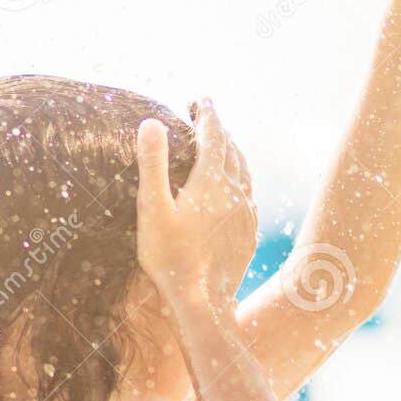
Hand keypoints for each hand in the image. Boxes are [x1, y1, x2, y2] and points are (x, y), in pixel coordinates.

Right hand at [136, 98, 256, 311]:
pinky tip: (235, 186)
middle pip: (231, 149)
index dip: (207, 113)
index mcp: (211, 180)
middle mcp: (235, 191)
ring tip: (223, 144)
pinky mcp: (250, 231)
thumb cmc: (170, 257)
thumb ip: (153, 163)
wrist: (203, 302)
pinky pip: (249, 194)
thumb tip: (150, 122)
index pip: (213, 134)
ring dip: (233, 152)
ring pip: (244, 170)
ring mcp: (246, 212)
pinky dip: (240, 178)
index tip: (201, 98)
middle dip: (218, 129)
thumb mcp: (152, 208)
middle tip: (206, 116)